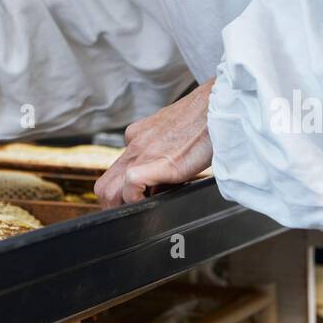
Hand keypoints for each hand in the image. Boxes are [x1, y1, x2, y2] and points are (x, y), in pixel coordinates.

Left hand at [93, 80, 213, 207]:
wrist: (218, 107)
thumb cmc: (204, 123)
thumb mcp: (174, 138)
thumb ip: (160, 158)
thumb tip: (158, 187)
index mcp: (137, 138)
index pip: (114, 173)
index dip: (121, 194)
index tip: (136, 203)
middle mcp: (134, 143)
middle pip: (103, 185)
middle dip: (114, 207)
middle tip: (132, 216)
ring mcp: (141, 151)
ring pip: (107, 189)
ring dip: (121, 206)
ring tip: (142, 210)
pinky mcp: (156, 160)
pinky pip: (130, 184)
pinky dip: (136, 199)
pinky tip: (152, 201)